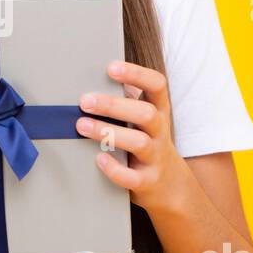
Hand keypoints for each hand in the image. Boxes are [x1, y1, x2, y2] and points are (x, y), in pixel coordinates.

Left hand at [74, 59, 188, 216]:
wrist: (170, 184)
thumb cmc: (147, 141)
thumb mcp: (143, 118)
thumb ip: (125, 100)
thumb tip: (88, 79)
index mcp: (159, 110)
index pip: (156, 85)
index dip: (136, 74)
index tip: (110, 67)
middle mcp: (160, 131)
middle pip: (145, 113)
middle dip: (114, 105)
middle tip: (85, 101)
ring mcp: (155, 157)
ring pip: (139, 143)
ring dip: (109, 133)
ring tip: (82, 126)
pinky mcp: (147, 181)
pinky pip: (133, 177)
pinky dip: (115, 169)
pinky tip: (99, 159)